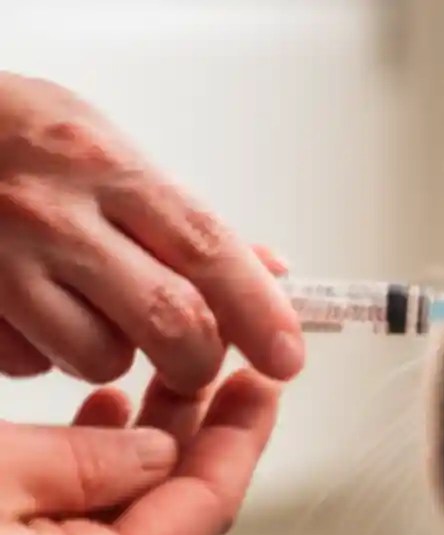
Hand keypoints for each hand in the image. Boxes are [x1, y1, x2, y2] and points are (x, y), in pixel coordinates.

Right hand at [0, 72, 302, 390]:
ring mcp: (1, 262)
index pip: (209, 252)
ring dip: (116, 355)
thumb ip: (186, 217)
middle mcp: (55, 214)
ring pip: (97, 356)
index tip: (288, 357)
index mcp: (109, 166)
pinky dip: (45, 355)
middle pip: (168, 321)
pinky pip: (27, 364)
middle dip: (198, 358)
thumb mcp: (107, 148)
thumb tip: (271, 272)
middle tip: (198, 361)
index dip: (261, 314)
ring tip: (98, 316)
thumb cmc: (14, 135)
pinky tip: (36, 313)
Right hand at [0, 370, 280, 534]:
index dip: (240, 438)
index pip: (205, 509)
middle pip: (175, 516)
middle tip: (225, 375)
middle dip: (200, 436)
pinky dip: (100, 478)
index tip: (262, 387)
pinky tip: (105, 423)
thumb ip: (94, 461)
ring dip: (150, 448)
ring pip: (130, 520)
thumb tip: (162, 451)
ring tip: (169, 383)